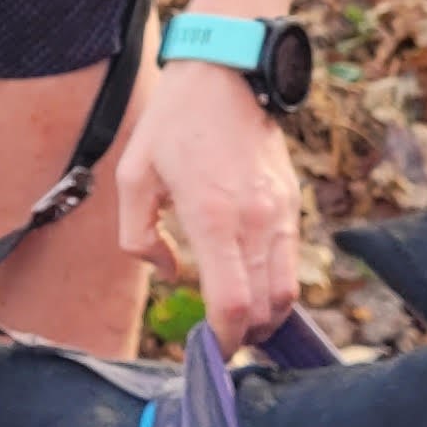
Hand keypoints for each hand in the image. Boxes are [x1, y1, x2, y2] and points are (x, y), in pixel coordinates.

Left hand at [118, 59, 306, 348]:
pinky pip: (290, 261)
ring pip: (287, 291)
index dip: (222, 343)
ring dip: (265, 316)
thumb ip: (139, 237)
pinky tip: (248, 283)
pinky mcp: (292, 202)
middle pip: (266, 309)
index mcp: (214, 218)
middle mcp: (256, 221)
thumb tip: (171, 274)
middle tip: (218, 345)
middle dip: (244, 337)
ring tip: (236, 322)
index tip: (207, 354)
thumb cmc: (174, 122)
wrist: (227, 72)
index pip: (232, 305)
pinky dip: (274, 285)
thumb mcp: (134, 176)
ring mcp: (281, 212)